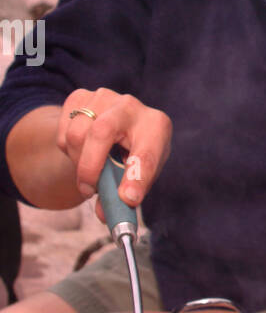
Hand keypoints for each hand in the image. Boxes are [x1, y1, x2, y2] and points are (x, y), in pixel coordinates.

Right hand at [57, 88, 172, 217]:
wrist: (117, 128)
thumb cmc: (133, 157)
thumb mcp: (137, 177)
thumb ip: (123, 197)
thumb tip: (105, 215)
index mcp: (156, 126)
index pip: (147, 154)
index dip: (137, 178)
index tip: (128, 199)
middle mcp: (131, 106)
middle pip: (101, 132)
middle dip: (90, 167)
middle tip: (88, 190)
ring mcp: (104, 97)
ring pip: (76, 135)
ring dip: (78, 162)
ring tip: (91, 170)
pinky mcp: (80, 97)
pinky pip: (62, 132)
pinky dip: (67, 151)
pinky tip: (83, 151)